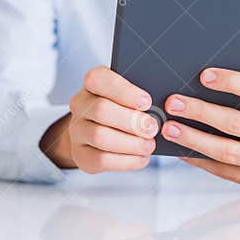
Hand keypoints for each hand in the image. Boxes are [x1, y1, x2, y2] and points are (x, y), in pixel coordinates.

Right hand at [41, 66, 159, 172]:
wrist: (100, 132)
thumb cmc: (122, 109)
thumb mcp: (130, 96)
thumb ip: (140, 97)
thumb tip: (162, 105)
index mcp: (92, 84)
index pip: (99, 79)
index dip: (124, 91)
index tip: (146, 102)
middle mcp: (80, 105)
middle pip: (101, 110)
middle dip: (132, 121)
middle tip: (152, 128)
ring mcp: (77, 131)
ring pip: (100, 137)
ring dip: (130, 143)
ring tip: (149, 144)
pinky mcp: (81, 155)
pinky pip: (101, 159)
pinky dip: (126, 161)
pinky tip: (142, 157)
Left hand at [161, 43, 239, 190]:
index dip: (231, 82)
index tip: (204, 75)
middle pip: (235, 124)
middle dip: (201, 112)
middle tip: (174, 102)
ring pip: (227, 152)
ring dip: (194, 139)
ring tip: (170, 127)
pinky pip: (228, 173)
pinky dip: (202, 162)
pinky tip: (183, 150)